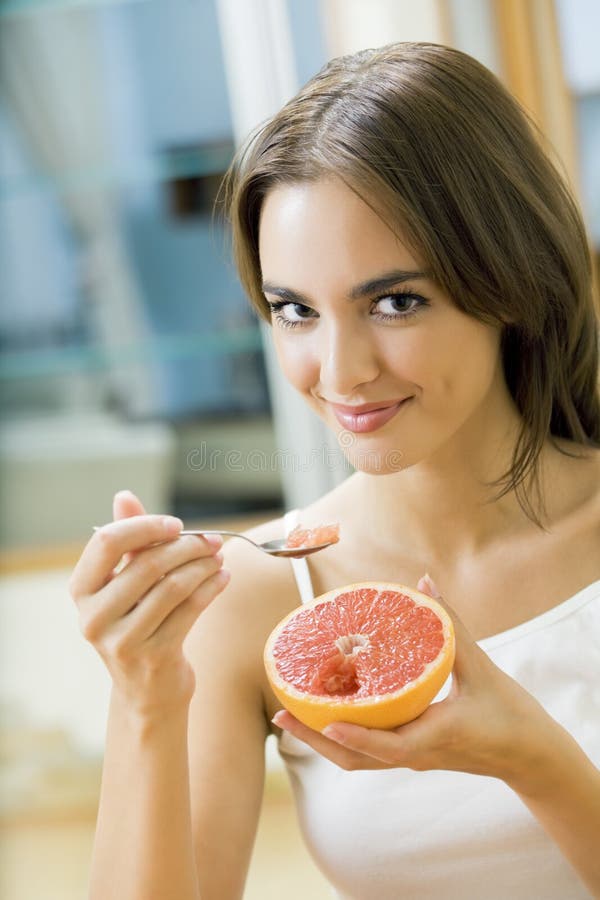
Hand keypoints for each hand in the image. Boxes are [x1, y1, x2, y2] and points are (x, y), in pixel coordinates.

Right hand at [69, 490, 229, 714]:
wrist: (147, 689)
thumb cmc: (137, 624)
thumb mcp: (125, 583)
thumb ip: (127, 541)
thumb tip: (123, 496)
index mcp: (82, 591)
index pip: (107, 542)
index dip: (145, 526)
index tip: (176, 525)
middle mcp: (94, 617)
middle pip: (146, 563)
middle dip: (186, 546)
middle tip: (211, 540)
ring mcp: (122, 640)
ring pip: (173, 586)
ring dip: (203, 565)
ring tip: (218, 557)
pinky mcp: (154, 656)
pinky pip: (190, 609)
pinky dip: (211, 587)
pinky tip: (223, 578)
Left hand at [273, 574, 549, 785]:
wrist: (529, 754)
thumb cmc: (510, 712)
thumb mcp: (482, 666)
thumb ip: (451, 625)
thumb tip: (424, 582)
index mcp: (437, 736)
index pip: (391, 747)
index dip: (358, 736)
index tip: (328, 720)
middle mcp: (418, 755)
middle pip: (356, 759)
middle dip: (316, 739)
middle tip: (280, 714)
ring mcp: (412, 759)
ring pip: (357, 760)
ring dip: (321, 741)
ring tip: (287, 716)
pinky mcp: (411, 755)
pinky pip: (368, 752)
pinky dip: (341, 736)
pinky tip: (322, 713)